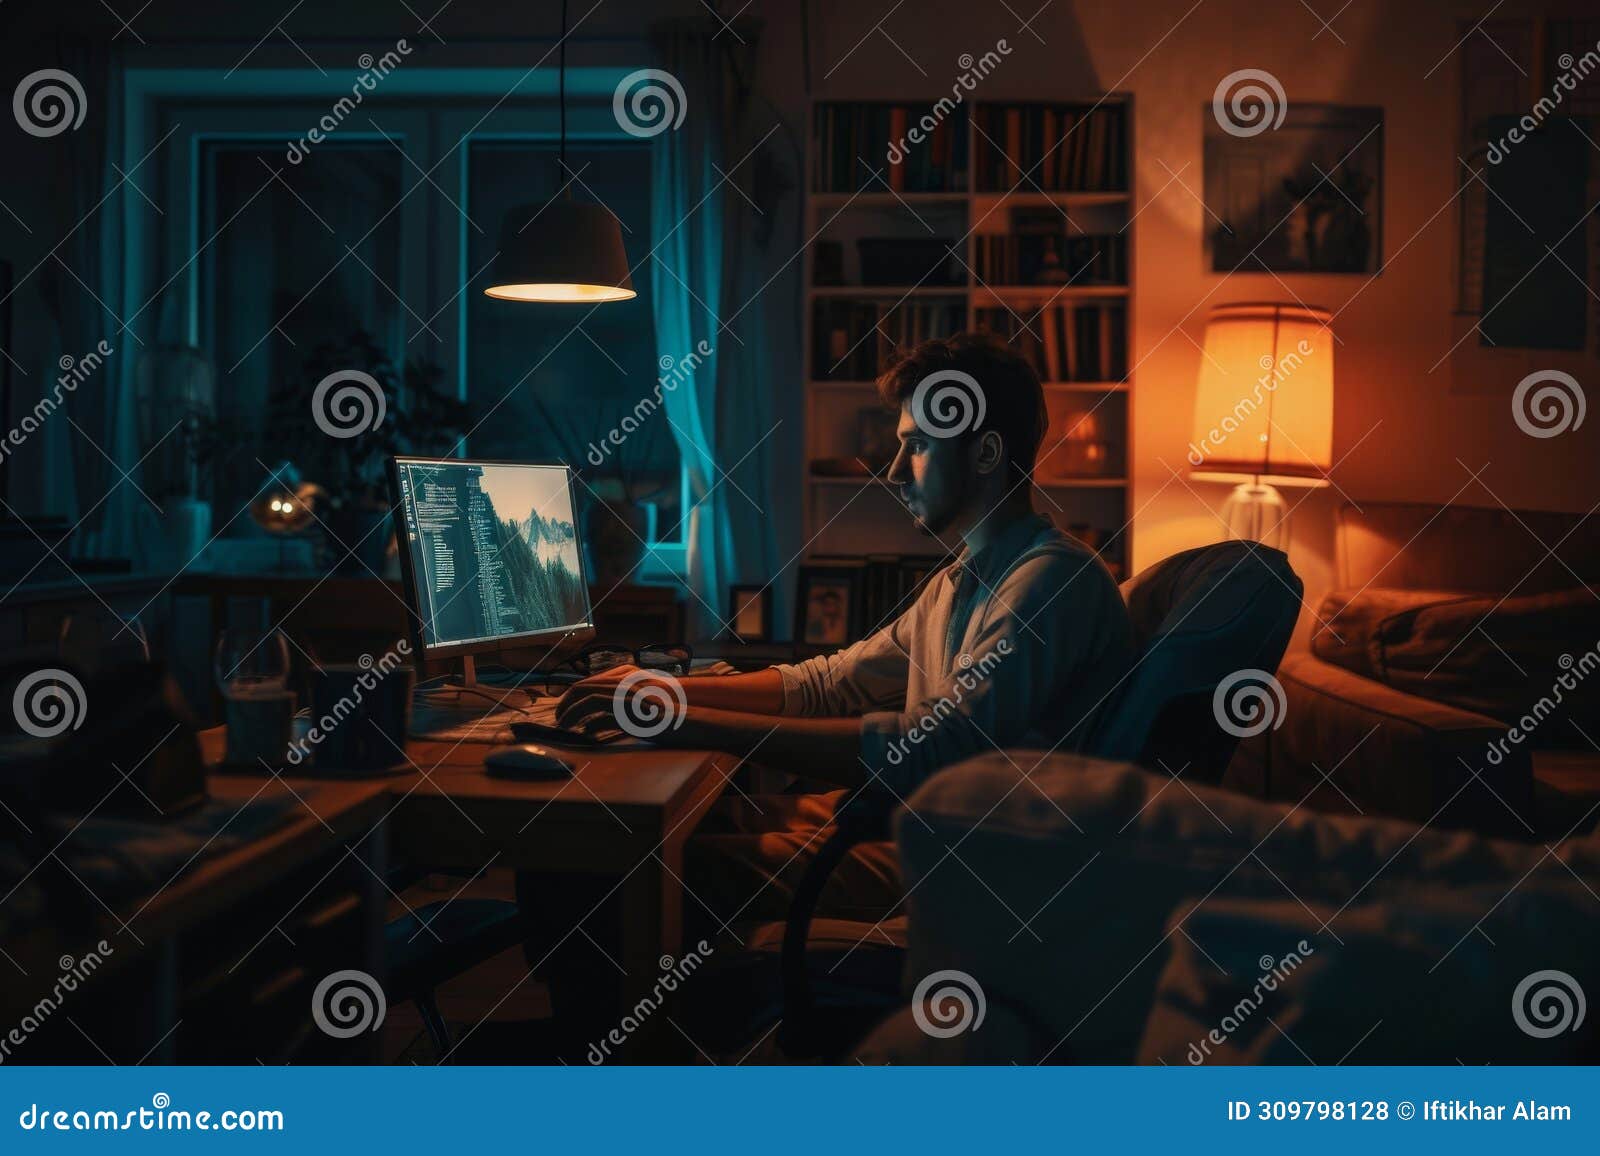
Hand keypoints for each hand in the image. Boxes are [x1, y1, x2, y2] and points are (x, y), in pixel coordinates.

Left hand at [555, 663, 683, 733]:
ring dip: (569, 710)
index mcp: (626, 677)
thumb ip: (612, 716)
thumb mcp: (635, 714)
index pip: (591, 682)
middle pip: (583, 686)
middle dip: (566, 702)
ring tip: (562, 723)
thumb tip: (588, 727)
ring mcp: (624, 691)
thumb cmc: (665, 721)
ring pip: (585, 695)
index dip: (573, 696)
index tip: (564, 709)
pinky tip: (576, 728)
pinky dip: (580, 716)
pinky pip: (594, 707)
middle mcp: (623, 680)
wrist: (688, 721)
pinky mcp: (625, 704)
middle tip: (558, 717)